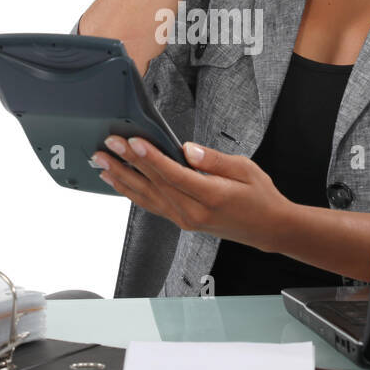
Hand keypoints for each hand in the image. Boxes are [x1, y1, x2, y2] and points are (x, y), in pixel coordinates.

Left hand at [91, 131, 289, 251]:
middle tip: (107, 146)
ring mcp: (185, 219)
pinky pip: (151, 205)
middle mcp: (193, 212)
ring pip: (147, 197)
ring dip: (122, 178)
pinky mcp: (181, 221)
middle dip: (128, 163)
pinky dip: (131, 192)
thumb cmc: (259, 196)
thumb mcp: (245, 170)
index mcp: (211, 196)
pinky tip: (118, 181)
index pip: (173, 174)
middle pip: (154, 185)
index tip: (132, 141)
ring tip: (102, 163)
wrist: (267, 228)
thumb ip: (214, 160)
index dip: (151, 157)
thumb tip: (187, 149)